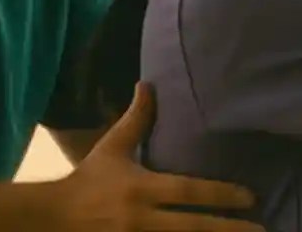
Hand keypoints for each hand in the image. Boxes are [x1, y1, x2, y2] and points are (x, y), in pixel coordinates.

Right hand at [52, 82, 262, 231]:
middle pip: (192, 228)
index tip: (251, 197)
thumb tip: (148, 84)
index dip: (220, 194)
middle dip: (228, 230)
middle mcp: (141, 219)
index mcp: (140, 188)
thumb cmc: (87, 181)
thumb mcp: (111, 147)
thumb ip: (136, 119)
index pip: (187, 192)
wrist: (50, 220)